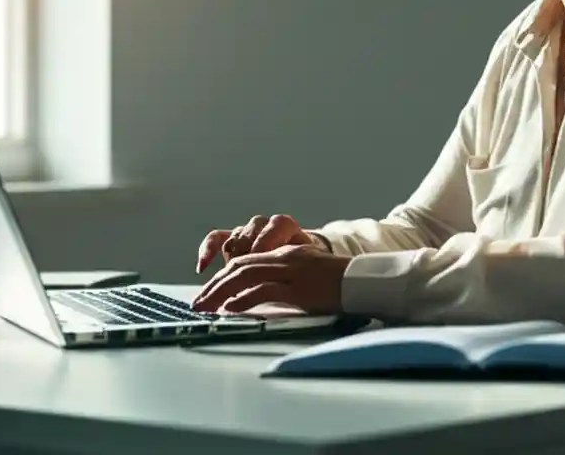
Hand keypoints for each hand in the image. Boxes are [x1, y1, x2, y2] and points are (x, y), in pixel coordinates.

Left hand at [191, 244, 350, 313]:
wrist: (366, 281)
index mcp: (286, 255)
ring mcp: (292, 272)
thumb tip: (253, 300)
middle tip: (198, 302)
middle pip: (240, 267)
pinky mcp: (299, 288)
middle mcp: (286, 259)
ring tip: (207, 307)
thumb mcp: (308, 276)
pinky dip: (244, 300)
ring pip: (246, 276)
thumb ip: (282, 283)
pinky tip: (232, 309)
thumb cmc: (340, 283)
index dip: (223, 276)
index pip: (246, 261)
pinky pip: (265, 291)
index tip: (208, 293)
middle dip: (215, 285)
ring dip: (222, 293)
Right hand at [195, 213, 322, 272]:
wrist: (306, 265)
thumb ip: (291, 275)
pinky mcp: (232, 240)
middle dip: (244, 259)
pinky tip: (203, 268)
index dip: (266, 245)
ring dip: (231, 260)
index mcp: (287, 227)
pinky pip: (215, 238)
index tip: (261, 265)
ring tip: (234, 282)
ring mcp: (247, 232)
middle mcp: (265, 225)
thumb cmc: (307, 270)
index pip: (275, 226)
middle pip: (249, 234)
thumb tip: (273, 293)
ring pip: (234, 238)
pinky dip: (207, 250)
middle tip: (241, 282)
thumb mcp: (305, 270)